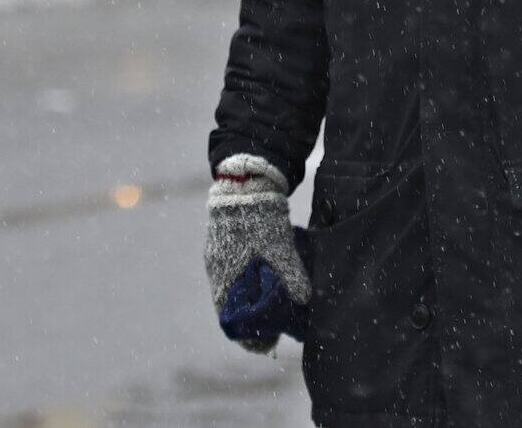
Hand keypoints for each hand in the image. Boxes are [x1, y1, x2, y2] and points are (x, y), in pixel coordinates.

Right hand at [203, 154, 311, 352]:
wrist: (243, 179)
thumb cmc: (258, 216)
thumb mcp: (279, 247)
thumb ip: (291, 275)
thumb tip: (305, 301)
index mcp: (225, 278)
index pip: (230, 322)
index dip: (248, 337)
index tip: (268, 342)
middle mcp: (217, 271)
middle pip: (233, 308)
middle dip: (254, 319)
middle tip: (277, 322)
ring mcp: (219, 257)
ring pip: (235, 289)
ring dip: (252, 298)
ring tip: (276, 301)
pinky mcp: (225, 244)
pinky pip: (236, 272)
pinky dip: (249, 280)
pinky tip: (267, 276)